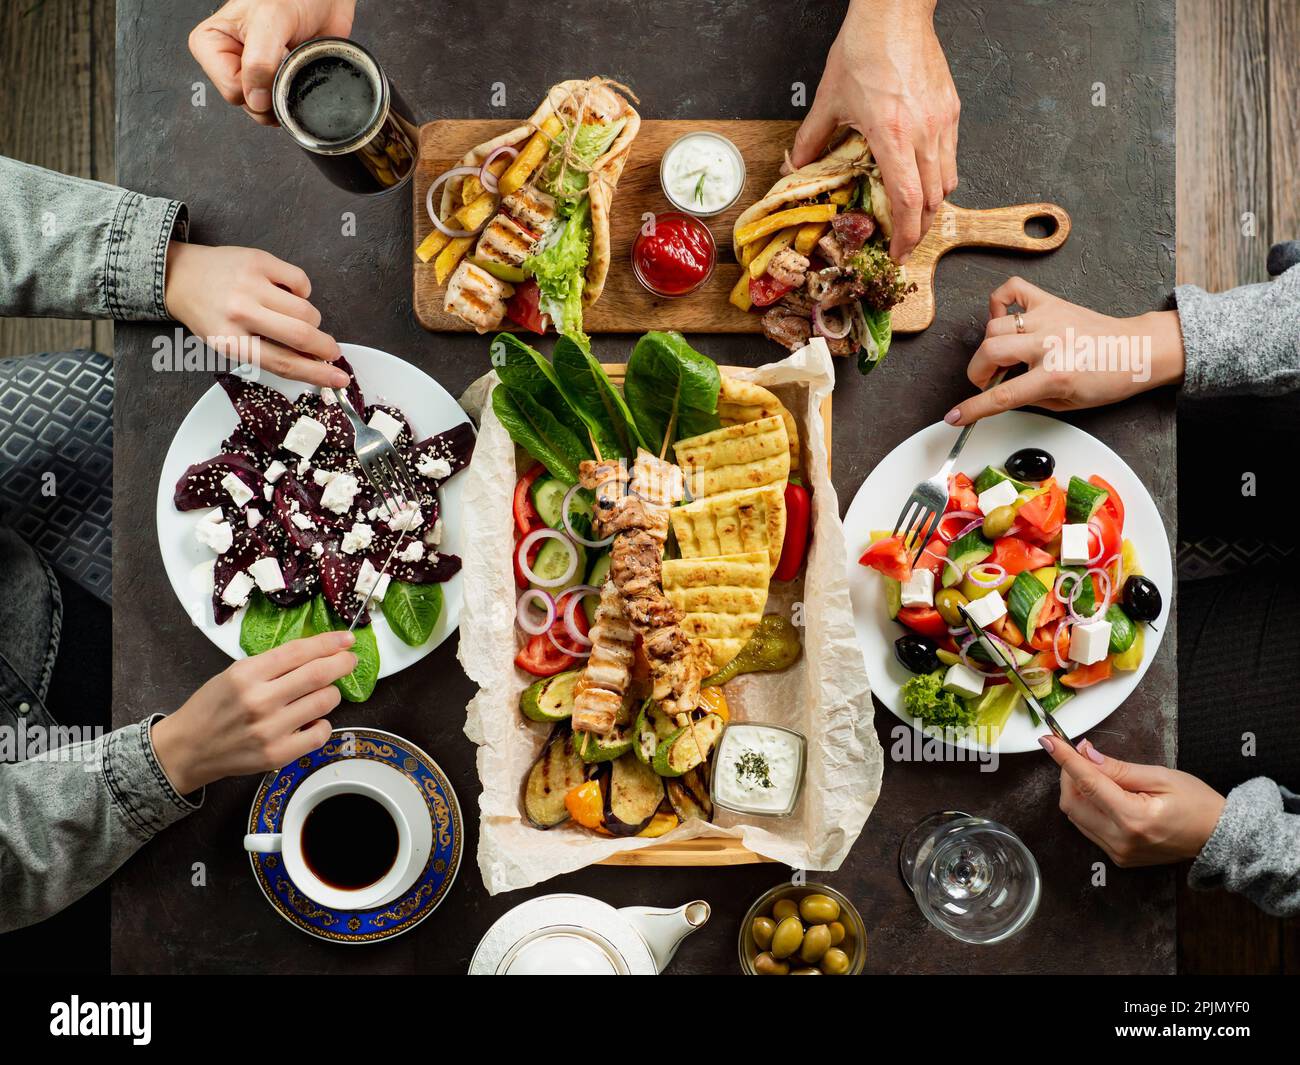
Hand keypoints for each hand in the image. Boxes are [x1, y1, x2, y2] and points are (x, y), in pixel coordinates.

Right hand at [150, 631, 356, 793]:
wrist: (188, 748)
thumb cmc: (213, 707)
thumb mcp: (235, 673)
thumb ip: (273, 664)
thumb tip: (317, 652)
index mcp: (247, 674)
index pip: (299, 652)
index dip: (329, 643)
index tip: (346, 640)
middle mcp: (260, 700)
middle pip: (319, 675)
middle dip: (342, 663)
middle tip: (349, 660)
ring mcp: (270, 730)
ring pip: (324, 701)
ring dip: (331, 693)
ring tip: (322, 693)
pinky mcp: (277, 754)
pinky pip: (320, 733)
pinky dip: (323, 724)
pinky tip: (312, 721)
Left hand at [164, 242, 348, 387]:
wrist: (180, 275)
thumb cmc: (207, 314)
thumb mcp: (228, 343)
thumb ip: (266, 353)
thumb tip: (310, 361)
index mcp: (231, 340)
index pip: (283, 363)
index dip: (316, 373)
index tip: (339, 378)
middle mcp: (240, 311)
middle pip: (300, 335)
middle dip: (325, 347)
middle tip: (331, 350)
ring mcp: (250, 283)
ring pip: (305, 309)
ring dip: (311, 319)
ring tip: (297, 318)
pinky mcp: (259, 261)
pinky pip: (300, 280)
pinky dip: (303, 291)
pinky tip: (288, 293)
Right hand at [189, 0, 355, 123]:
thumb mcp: (270, 20)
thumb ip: (259, 61)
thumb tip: (255, 102)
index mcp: (211, 44)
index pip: (231, 89)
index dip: (257, 83)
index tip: (273, 57)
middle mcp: (227, 62)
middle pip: (247, 104)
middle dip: (272, 90)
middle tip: (285, 59)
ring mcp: (252, 76)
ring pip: (265, 111)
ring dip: (286, 91)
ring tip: (291, 61)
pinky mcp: (274, 85)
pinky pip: (283, 108)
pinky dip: (296, 96)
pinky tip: (298, 72)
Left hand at [788, 0, 958, 261]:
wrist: (895, 12)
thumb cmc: (865, 48)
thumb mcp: (830, 99)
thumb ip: (811, 140)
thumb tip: (794, 167)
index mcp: (893, 135)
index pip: (909, 201)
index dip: (906, 234)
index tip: (898, 251)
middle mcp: (925, 132)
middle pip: (933, 200)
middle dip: (920, 228)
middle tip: (905, 242)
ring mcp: (943, 121)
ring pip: (947, 180)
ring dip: (932, 205)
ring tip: (914, 216)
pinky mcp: (951, 110)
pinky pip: (950, 156)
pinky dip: (938, 176)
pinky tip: (921, 178)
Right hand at [945, 276, 1185, 425]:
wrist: (1137, 350)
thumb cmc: (1108, 379)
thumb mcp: (1067, 403)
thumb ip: (1029, 398)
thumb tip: (1000, 394)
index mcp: (1055, 374)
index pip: (1002, 395)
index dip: (972, 409)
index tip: (954, 416)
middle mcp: (1049, 342)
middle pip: (989, 352)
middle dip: (978, 372)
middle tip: (989, 381)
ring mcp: (1048, 318)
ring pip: (994, 327)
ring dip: (990, 346)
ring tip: (1004, 356)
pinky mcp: (1050, 301)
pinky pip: (1012, 289)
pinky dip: (999, 302)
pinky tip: (1004, 319)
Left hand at [1043, 736, 1225, 866]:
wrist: (1218, 837)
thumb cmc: (1196, 803)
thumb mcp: (1160, 776)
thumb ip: (1118, 768)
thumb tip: (1085, 753)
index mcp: (1134, 818)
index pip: (1087, 784)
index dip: (1065, 759)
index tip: (1049, 740)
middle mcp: (1121, 840)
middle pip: (1072, 802)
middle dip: (1070, 774)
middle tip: (1083, 755)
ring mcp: (1118, 853)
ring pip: (1076, 816)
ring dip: (1076, 791)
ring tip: (1098, 774)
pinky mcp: (1118, 857)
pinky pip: (1087, 828)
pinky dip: (1086, 807)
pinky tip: (1103, 795)